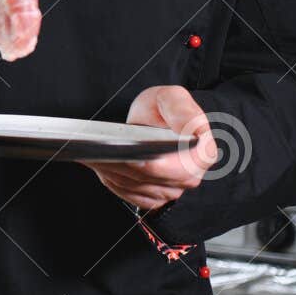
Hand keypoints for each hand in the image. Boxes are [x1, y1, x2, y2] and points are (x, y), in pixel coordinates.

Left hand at [80, 86, 219, 210]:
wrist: (156, 122)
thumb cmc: (165, 110)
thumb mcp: (173, 97)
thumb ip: (182, 110)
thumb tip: (192, 130)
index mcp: (202, 154)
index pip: (176, 167)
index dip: (151, 164)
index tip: (131, 157)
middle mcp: (189, 177)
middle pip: (149, 178)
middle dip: (123, 165)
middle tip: (99, 153)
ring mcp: (170, 189)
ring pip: (135, 186)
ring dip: (113, 172)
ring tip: (93, 156)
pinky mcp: (152, 196)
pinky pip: (128, 193)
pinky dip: (111, 179)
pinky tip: (99, 165)